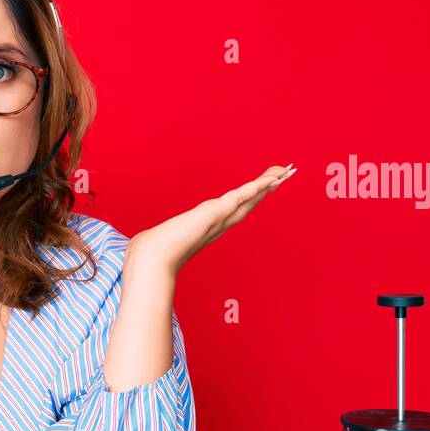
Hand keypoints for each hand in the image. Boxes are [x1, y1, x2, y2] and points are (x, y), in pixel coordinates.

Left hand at [127, 164, 295, 276]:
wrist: (152, 259)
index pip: (236, 209)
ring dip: (268, 183)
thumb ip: (162, 239)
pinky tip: (270, 179)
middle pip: (250, 202)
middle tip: (286, 174)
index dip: (252, 198)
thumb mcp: (164, 240)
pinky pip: (242, 196)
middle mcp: (220, 224)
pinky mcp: (216, 212)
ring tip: (286, 171)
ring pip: (250, 197)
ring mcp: (220, 218)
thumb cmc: (155, 252)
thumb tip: (143, 243)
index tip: (264, 188)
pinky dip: (257, 187)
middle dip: (268, 188)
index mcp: (211, 227)